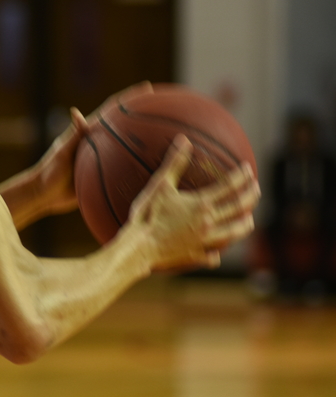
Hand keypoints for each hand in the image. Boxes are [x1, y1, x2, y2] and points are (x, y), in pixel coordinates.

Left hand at [37, 83, 155, 215]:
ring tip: (165, 136)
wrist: (44, 195)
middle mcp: (97, 143)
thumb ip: (71, 135)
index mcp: (88, 134)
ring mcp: (102, 159)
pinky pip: (123, 168)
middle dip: (142, 116)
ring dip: (143, 141)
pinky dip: (136, 166)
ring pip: (127, 147)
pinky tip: (152, 169)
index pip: (111, 111)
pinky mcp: (102, 174)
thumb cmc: (48, 172)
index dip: (128, 99)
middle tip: (164, 107)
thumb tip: (76, 112)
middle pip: (124, 126)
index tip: (147, 88)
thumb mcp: (61, 153)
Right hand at [127, 136, 258, 270]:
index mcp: (202, 203)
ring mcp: (205, 241)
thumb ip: (174, 163)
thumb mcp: (159, 185)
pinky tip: (218, 253)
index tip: (247, 169)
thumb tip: (183, 140)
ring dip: (245, 224)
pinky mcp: (196, 257)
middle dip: (252, 196)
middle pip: (239, 207)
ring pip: (234, 232)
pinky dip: (217, 253)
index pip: (230, 186)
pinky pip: (213, 256)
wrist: (139, 247)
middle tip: (256, 189)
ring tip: (249, 220)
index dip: (241, 176)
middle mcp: (209, 222)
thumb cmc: (148, 215)